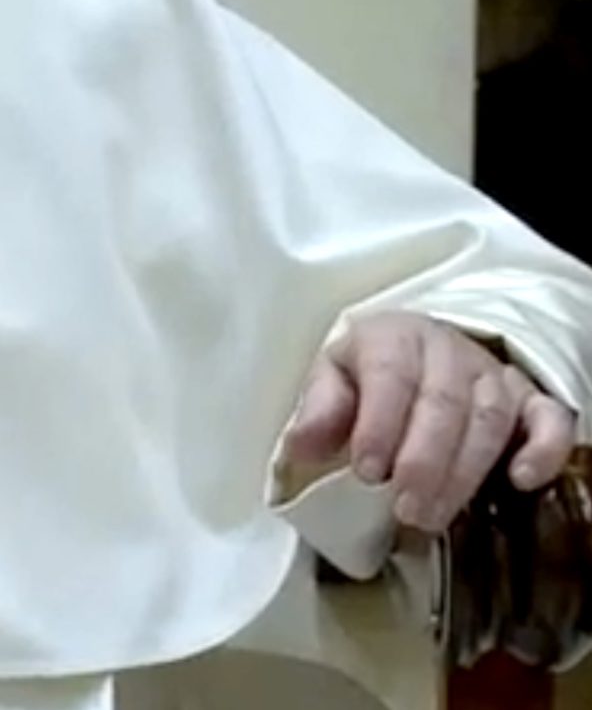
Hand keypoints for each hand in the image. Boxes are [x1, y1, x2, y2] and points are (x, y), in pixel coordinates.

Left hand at [282, 311, 577, 531]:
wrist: (420, 350)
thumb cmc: (370, 373)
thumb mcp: (333, 378)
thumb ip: (319, 409)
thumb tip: (301, 446)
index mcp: (393, 337)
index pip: (390, 375)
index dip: (379, 424)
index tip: (366, 471)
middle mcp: (447, 350)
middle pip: (444, 402)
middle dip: (423, 461)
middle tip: (405, 508)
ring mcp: (493, 374)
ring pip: (490, 418)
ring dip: (464, 471)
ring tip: (435, 514)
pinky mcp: (530, 399)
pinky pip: (550, 419)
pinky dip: (543, 449)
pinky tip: (522, 480)